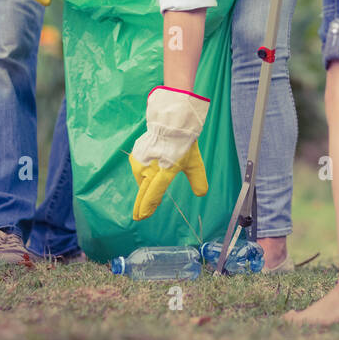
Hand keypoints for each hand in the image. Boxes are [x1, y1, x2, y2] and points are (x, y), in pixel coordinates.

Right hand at [128, 86, 209, 219]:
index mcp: (167, 169)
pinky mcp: (136, 154)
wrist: (171, 122)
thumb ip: (198, 180)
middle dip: (140, 205)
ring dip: (144, 186)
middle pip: (144, 190)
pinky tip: (148, 172)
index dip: (149, 204)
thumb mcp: (194, 163)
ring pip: (141, 179)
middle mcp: (152, 165)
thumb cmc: (184, 143)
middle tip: (137, 217)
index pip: (155, 191)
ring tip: (149, 187)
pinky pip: (138, 169)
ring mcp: (142, 159)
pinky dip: (142, 173)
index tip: (143, 216)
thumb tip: (201, 194)